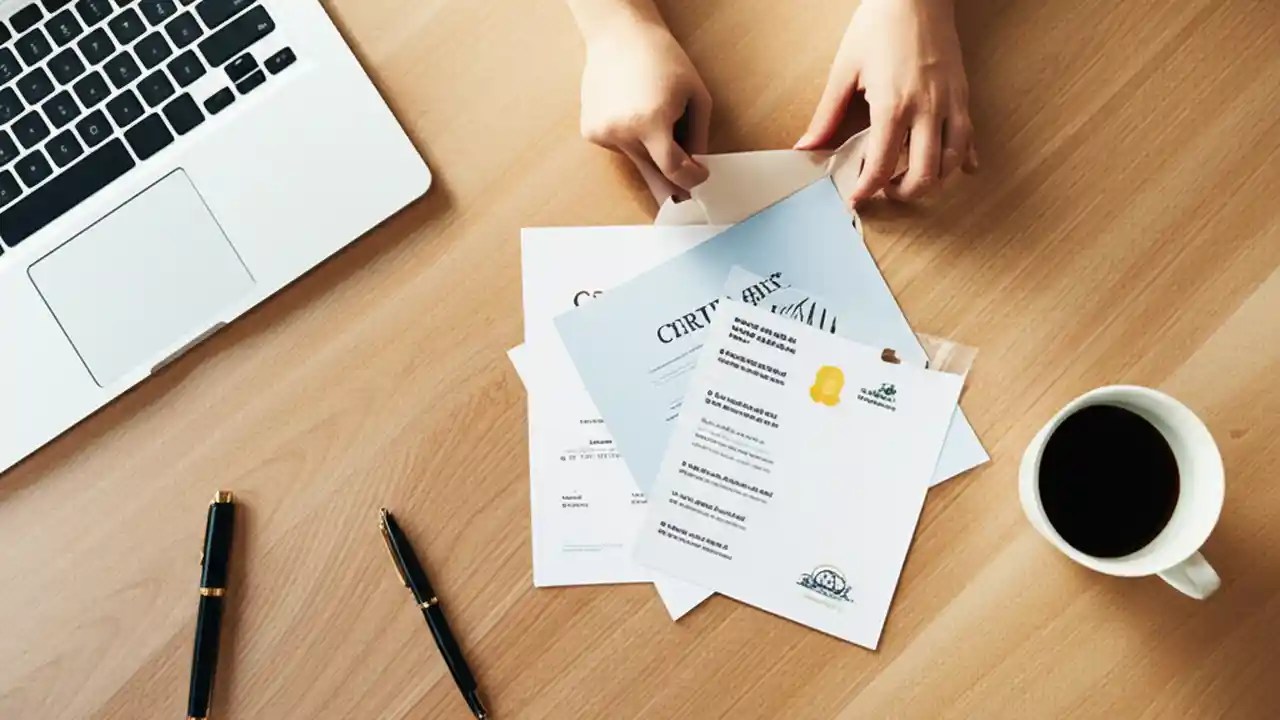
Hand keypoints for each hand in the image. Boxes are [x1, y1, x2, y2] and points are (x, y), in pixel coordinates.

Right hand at [577, 18, 711, 199]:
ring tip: (652, 120)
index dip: (690, 179)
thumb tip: (696, 167)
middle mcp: (622, 132)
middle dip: (670, 188)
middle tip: (683, 203)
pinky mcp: (590, 132)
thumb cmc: (663, 59)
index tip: (699, 177)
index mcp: (651, 122)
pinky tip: (629, 112)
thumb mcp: (695, 95)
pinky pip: (620, 149)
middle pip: (652, 175)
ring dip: (650, 156)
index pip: (673, 171)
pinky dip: (630, 140)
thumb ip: (698, 136)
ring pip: (635, 162)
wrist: (619, 36)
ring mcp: (602, 134)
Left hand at [796, 0, 977, 205]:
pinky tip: (955, 167)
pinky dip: (963, 159)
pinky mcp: (963, 95)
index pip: (881, 166)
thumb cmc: (879, 25)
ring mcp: (950, 103)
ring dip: (932, 180)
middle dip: (903, 193)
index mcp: (893, 106)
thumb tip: (806, 146)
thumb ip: (827, 115)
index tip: (855, 200)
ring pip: (951, 162)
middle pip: (923, 175)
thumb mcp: (845, 71)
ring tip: (909, 178)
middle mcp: (927, 110)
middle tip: (884, 190)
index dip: (866, 190)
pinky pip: (969, 138)